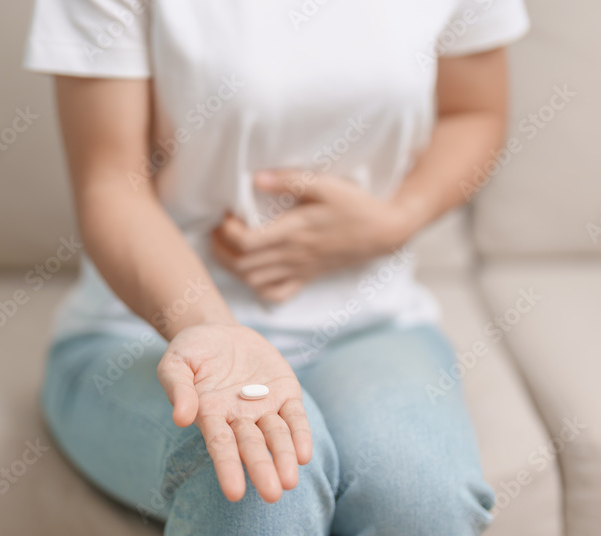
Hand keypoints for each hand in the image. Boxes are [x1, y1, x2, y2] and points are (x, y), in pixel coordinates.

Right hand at [157, 323, 312, 502]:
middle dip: (262, 469)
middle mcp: (239, 418)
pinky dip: (301, 434)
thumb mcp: (175, 363)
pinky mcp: (285, 393)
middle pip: (252, 446)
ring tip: (291, 481)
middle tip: (273, 494)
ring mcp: (264, 407)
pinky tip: (304, 454)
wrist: (218, 332)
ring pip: (277, 435)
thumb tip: (181, 418)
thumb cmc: (191, 352)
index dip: (228, 467)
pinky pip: (295, 416)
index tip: (234, 493)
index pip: (220, 446)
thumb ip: (178, 388)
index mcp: (210, 415)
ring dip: (284, 457)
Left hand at [211, 169, 419, 301]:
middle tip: (216, 229)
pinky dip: (256, 286)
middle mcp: (293, 255)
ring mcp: (299, 270)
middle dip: (220, 248)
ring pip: (252, 280)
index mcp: (295, 231)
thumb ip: (290, 180)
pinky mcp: (306, 277)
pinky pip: (275, 294)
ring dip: (232, 267)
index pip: (246, 242)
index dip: (226, 231)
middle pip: (242, 264)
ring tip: (227, 246)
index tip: (225, 214)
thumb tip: (256, 177)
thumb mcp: (326, 184)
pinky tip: (252, 270)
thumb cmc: (355, 204)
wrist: (384, 231)